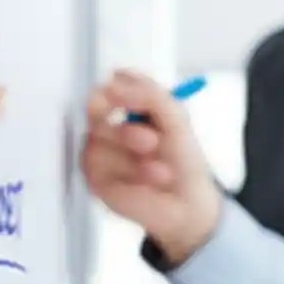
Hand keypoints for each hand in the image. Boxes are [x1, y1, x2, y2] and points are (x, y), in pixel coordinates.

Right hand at [82, 70, 222, 264]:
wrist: (189, 201)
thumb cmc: (182, 158)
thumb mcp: (176, 118)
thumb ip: (150, 95)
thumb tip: (112, 82)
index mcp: (127, 108)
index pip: (106, 89)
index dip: (111, 91)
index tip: (122, 97)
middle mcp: (108, 127)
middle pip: (94, 113)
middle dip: (125, 129)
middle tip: (152, 142)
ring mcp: (99, 152)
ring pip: (98, 141)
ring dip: (134, 157)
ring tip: (163, 171)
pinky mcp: (95, 177)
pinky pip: (98, 166)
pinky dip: (130, 173)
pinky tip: (150, 181)